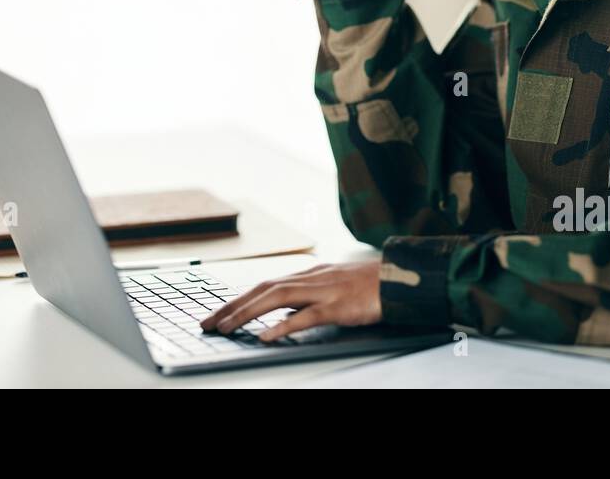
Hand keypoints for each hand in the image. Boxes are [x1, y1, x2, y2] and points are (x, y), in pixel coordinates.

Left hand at [199, 260, 382, 341]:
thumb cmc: (370, 285)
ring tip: (224, 327)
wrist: (402, 278)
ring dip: (246, 313)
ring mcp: (323, 290)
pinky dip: (282, 325)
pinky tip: (265, 335)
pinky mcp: (338, 306)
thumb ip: (309, 298)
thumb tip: (285, 314)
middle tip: (207, 323)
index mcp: (308, 275)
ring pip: (276, 298)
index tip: (217, 314)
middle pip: (262, 289)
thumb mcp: (333, 287)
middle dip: (231, 306)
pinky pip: (305, 316)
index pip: (264, 285)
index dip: (238, 299)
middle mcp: (311, 278)